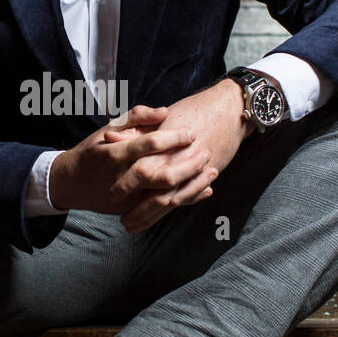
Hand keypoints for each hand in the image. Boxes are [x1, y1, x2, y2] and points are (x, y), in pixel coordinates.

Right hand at [48, 103, 217, 214]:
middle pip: (160, 176)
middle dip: (187, 165)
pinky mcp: (132, 210)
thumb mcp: (109, 127)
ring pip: (164, 197)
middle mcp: (120, 179)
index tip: (190, 132)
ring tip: (212, 170)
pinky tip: (205, 189)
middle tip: (204, 152)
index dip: (172, 138)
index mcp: (114, 154)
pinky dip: (186, 199)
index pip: (148, 145)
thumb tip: (164, 111)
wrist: (69, 184)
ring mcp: (126, 199)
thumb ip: (137, 117)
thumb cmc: (92, 151)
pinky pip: (163, 208)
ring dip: (192, 185)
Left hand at [103, 80, 254, 232]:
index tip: (111, 196)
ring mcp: (193, 173)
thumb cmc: (192, 110)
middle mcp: (178, 163)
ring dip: (152, 217)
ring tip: (134, 226)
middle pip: (156, 194)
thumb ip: (134, 129)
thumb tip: (109, 138)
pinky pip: (187, 198)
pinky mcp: (205, 177)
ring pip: (170, 202)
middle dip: (139, 212)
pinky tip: (160, 215)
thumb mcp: (161, 118)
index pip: (140, 170)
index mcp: (163, 146)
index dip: (125, 185)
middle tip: (124, 222)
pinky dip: (172, 209)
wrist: (228, 110)